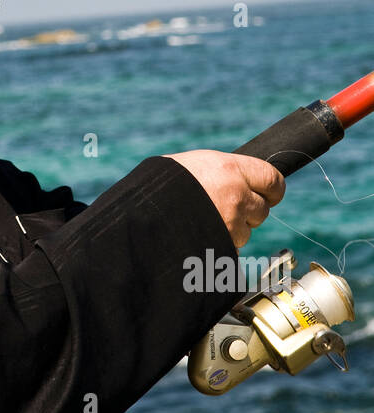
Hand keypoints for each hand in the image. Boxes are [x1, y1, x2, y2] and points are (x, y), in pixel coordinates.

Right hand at [163, 150, 285, 248]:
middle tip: (229, 208)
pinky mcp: (222, 246)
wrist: (140, 218)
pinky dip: (220, 244)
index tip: (268, 193)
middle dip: (250, 211)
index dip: (272, 189)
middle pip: (263, 209)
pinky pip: (231, 248)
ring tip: (206, 221)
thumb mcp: (192, 165)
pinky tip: (201, 235)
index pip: (273, 179)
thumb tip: (238, 178)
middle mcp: (236, 196)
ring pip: (246, 232)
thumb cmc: (159, 186)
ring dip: (233, 230)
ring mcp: (230, 224)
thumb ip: (220, 172)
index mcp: (230, 169)